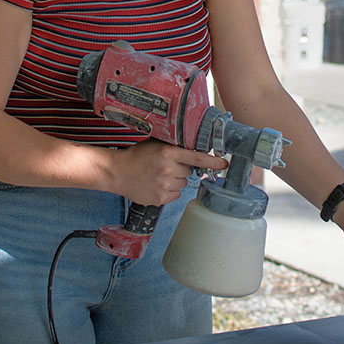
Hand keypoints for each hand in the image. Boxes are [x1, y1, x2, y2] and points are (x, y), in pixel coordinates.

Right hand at [113, 140, 228, 205]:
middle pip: (189, 172)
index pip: (196, 158)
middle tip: (165, 165)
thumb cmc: (137, 156)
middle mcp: (168, 170)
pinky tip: (156, 184)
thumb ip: (174, 147)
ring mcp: (164, 186)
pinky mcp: (160, 198)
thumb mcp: (156, 144)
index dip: (213, 162)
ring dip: (175, 180)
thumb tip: (195, 150)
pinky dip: (169, 191)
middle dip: (181, 169)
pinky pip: (175, 195)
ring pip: (183, 184)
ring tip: (158, 175)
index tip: (225, 164)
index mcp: (168, 154)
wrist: (117, 172)